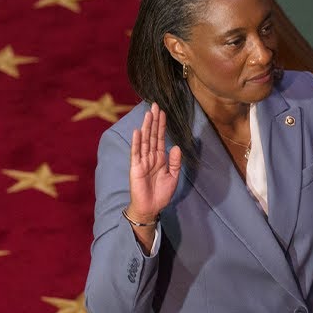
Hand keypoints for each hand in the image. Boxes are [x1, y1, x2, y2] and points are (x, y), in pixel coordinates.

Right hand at [128, 103, 182, 219]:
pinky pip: (136, 153)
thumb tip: (177, 146)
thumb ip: (175, 162)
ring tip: (148, 114)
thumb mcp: (173, 177)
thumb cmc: (161, 193)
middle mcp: (150, 157)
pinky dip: (137, 142)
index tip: (162, 112)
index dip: (161, 125)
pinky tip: (138, 131)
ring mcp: (142, 161)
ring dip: (146, 127)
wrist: (151, 207)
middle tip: (154, 105)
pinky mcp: (136, 167)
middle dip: (154, 121)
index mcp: (160, 158)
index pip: (160, 138)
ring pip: (145, 141)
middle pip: (152, 135)